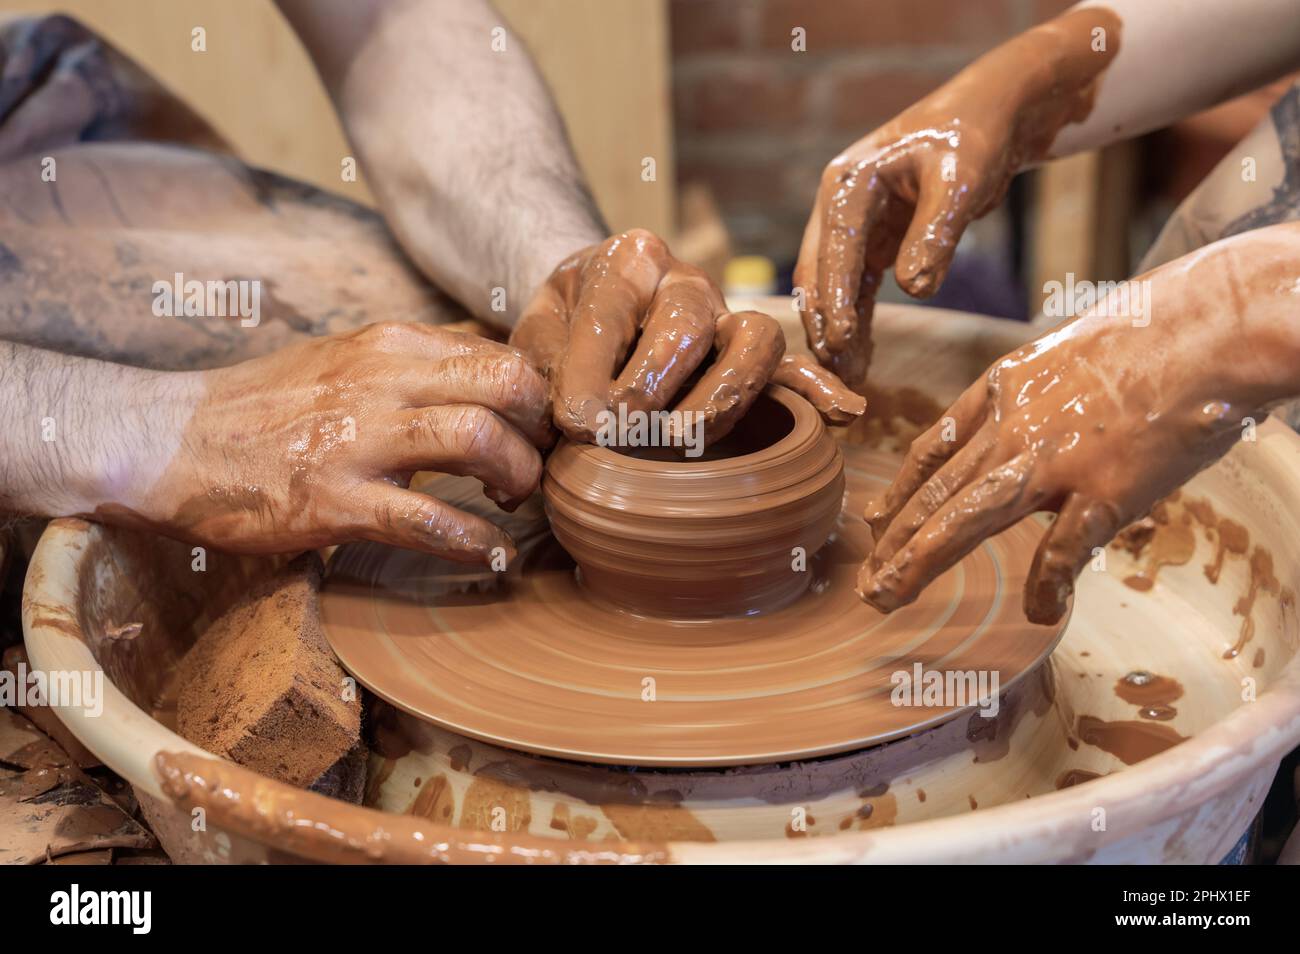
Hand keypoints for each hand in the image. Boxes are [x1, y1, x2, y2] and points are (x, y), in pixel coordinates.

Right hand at [119, 322, 550, 562]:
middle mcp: (382, 380)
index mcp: (389, 344)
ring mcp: (360, 440)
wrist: (169, 441)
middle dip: (541, 433)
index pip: (500, 354)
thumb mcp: (342, 360)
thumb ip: (410, 367)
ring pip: (481, 441)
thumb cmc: (261, 407)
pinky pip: (431, 521)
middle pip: (508, 385)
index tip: (539, 432)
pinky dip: (475, 543)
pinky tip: (490, 555)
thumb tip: (482, 381)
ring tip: (514, 503)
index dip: (537, 400)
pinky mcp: (336, 501)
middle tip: (537, 467)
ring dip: (518, 479)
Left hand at [511, 229, 864, 447]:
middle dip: (654, 385)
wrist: (591, 304)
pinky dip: (820, 389)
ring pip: (754, 342)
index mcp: (626, 259)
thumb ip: (536, 381)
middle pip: (688, 323)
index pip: (611, 315)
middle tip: (621, 431)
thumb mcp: (533, 339)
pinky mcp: (753, 355)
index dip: (590, 375)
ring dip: (720, 399)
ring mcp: (728, 316)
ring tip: (683, 442)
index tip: (572, 424)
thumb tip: (549, 446)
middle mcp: (686, 280)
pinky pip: (795, 368)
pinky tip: (844, 413)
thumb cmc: (562, 328)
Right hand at [793, 8, 1119, 384]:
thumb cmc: (975, 137)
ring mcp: (852, 226)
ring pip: (833, 288)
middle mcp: (838, 206)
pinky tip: (859, 357)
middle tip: (834, 375)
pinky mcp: (872, 241)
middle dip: (824, 325)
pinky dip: (856, 321)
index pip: (835, 251)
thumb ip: (936, 234)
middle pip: (819, 275)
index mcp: (848, 183)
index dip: (835, 299)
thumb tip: (915, 289)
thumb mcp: (960, 180)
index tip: (838, 343)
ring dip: (837, 330)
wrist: (990, 117)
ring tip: (845, 377)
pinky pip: (856, 288)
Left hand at [857, 228, 1299, 623]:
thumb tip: (1037, 431)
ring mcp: (1051, 460)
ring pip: (963, 518)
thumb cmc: (1155, 330)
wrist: (1211, 326)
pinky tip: (1039, 609)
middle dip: (894, 541)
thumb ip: (1041, 397)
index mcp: (1003, 388)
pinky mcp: (1102, 490)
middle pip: (935, 491)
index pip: (934, 448)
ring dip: (919, 560)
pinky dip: (1047, 582)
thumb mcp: (1069, 351)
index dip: (901, 489)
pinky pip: (1060, 549)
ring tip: (887, 596)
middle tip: (867, 583)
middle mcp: (1013, 427)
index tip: (875, 519)